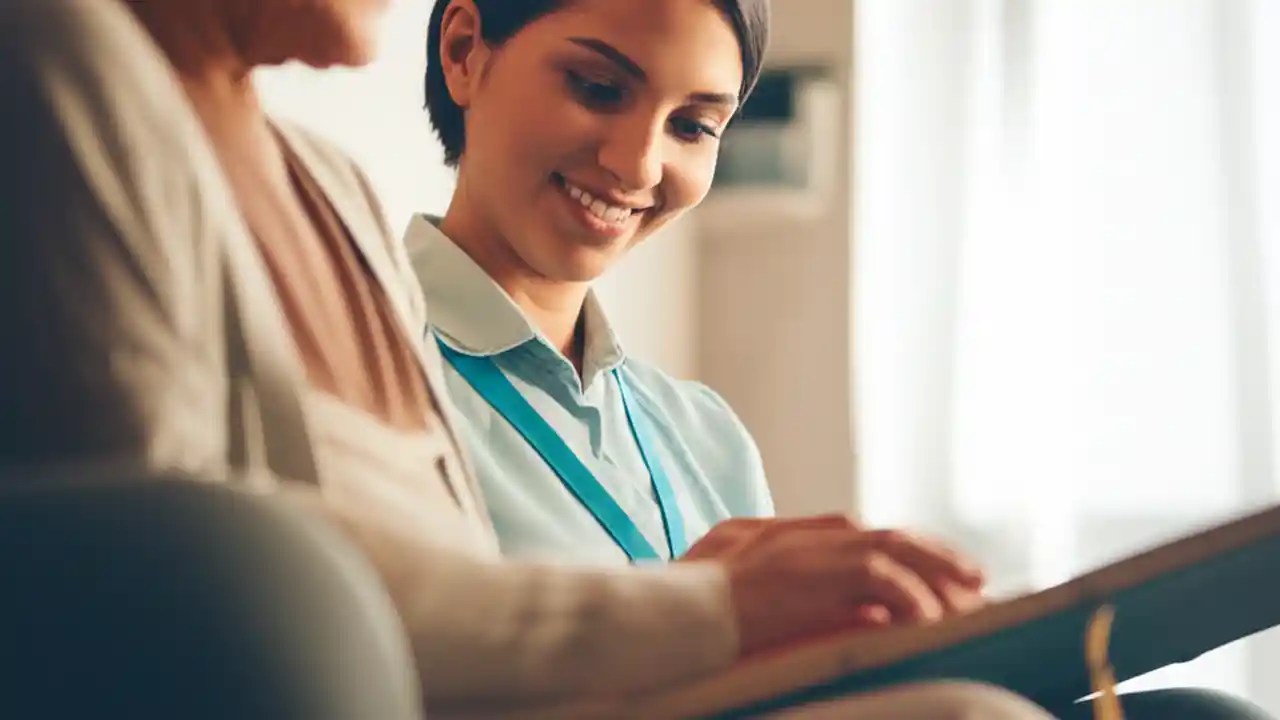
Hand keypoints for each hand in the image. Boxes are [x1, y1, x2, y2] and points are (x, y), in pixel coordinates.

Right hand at [681, 515, 986, 655]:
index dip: (903, 550)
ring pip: (892, 549)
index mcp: (787, 536)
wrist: (672, 610)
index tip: (933, 571)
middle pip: (885, 535)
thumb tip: (848, 605)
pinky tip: (930, 616)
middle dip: (934, 555)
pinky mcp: (815, 577)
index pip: (859, 532)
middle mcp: (804, 537)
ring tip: (969, 595)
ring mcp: (810, 553)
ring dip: (934, 571)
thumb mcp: (736, 579)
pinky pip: (878, 579)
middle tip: (973, 578)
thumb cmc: (691, 604)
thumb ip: (784, 577)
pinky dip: (909, 594)